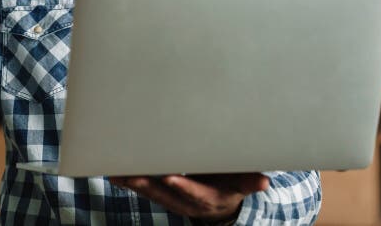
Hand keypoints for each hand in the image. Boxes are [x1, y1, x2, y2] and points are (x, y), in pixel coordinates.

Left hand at [109, 173, 268, 221]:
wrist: (218, 207)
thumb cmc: (229, 186)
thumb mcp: (242, 184)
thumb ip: (250, 182)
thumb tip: (265, 182)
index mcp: (208, 199)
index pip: (194, 193)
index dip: (182, 187)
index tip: (170, 177)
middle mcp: (187, 202)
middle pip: (166, 195)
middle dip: (150, 184)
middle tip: (135, 174)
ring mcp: (172, 200)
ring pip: (151, 194)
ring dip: (135, 184)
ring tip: (119, 173)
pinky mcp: (162, 195)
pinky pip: (144, 191)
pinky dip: (130, 183)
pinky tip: (115, 175)